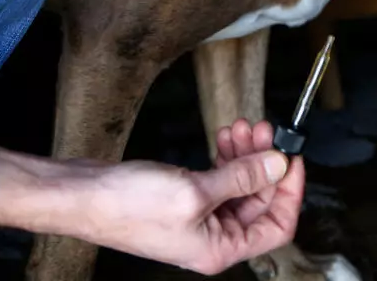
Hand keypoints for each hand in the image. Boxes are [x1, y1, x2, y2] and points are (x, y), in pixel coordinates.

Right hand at [0, 119, 304, 274]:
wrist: (83, 195)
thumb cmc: (128, 205)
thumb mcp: (195, 190)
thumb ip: (240, 177)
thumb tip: (277, 165)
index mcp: (220, 249)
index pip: (277, 227)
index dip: (290, 192)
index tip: (293, 158)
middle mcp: (212, 238)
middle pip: (258, 202)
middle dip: (265, 163)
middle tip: (264, 130)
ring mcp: (196, 219)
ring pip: (238, 186)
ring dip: (245, 155)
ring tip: (242, 127)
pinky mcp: (182, 199)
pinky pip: (217, 179)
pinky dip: (225, 158)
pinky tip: (222, 138)